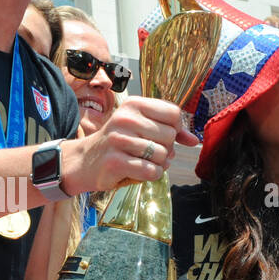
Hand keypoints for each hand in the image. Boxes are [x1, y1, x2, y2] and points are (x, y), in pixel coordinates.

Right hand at [62, 96, 198, 193]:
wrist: (84, 161)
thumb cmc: (118, 144)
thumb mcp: (140, 128)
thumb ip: (169, 130)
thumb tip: (194, 140)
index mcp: (134, 105)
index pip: (173, 113)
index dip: (175, 129)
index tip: (162, 136)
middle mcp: (125, 119)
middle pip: (170, 136)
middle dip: (166, 149)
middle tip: (149, 152)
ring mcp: (119, 140)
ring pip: (163, 156)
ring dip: (158, 164)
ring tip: (141, 161)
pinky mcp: (115, 162)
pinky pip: (152, 171)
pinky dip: (151, 175)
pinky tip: (138, 171)